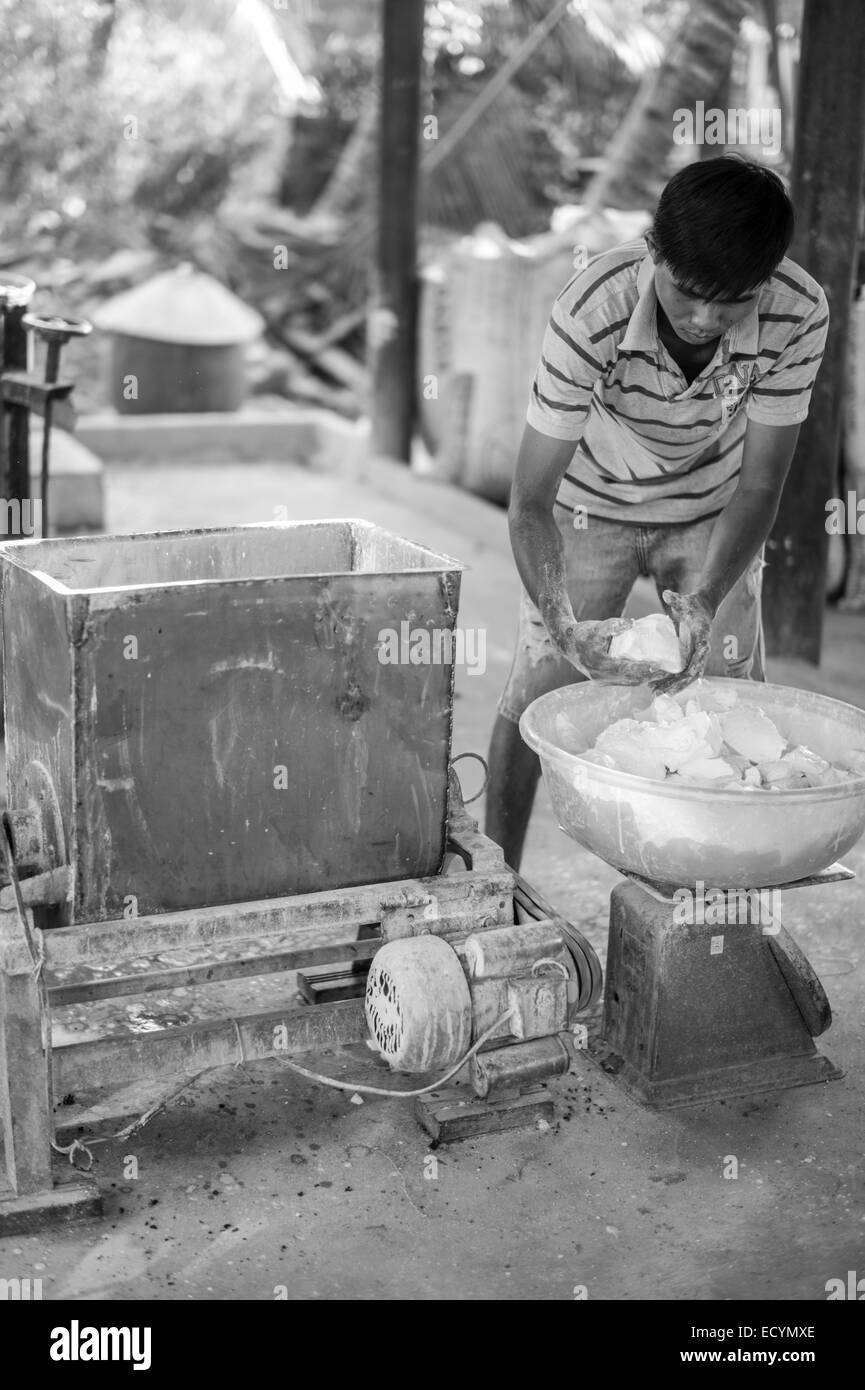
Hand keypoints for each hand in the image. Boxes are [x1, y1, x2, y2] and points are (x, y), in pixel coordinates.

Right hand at [558, 617, 672, 685]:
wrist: (565, 642)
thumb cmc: (581, 633)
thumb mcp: (597, 626)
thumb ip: (614, 625)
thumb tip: (632, 623)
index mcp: (602, 666)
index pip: (630, 671)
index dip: (648, 670)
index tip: (663, 667)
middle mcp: (602, 677)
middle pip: (632, 680)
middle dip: (651, 677)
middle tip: (669, 672)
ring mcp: (601, 680)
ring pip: (628, 682)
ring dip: (645, 679)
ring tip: (661, 673)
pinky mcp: (602, 679)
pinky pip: (622, 681)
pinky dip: (636, 678)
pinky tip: (647, 673)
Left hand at [651, 590, 713, 693]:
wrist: (700, 609)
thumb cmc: (693, 605)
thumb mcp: (685, 601)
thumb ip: (676, 599)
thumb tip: (668, 594)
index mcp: (703, 639)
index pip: (701, 657)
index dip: (693, 669)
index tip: (683, 678)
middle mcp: (701, 652)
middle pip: (692, 673)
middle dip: (677, 685)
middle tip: (659, 692)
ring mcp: (694, 656)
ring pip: (685, 677)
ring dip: (672, 686)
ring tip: (654, 693)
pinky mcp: (687, 658)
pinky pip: (680, 673)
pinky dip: (670, 681)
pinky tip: (657, 686)